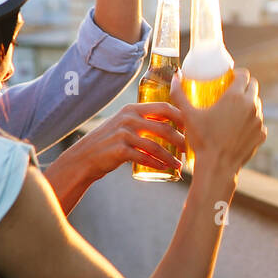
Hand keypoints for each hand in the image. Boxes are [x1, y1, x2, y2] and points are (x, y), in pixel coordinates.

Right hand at [60, 102, 184, 182]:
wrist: (84, 158)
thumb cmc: (109, 142)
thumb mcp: (124, 124)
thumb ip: (143, 121)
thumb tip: (170, 125)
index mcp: (133, 109)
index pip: (164, 108)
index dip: (181, 117)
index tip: (193, 127)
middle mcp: (129, 119)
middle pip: (164, 128)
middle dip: (181, 140)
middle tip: (190, 150)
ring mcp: (123, 134)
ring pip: (156, 146)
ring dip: (170, 157)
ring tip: (178, 166)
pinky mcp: (120, 150)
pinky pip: (145, 158)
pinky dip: (157, 164)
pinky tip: (165, 169)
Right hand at [168, 69, 265, 174]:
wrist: (217, 166)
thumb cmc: (202, 140)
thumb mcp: (188, 115)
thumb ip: (179, 95)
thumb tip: (174, 78)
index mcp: (236, 96)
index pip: (244, 75)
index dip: (238, 74)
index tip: (230, 77)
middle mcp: (251, 105)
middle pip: (253, 87)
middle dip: (244, 86)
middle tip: (231, 91)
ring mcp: (259, 120)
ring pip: (257, 105)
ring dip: (248, 104)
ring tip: (235, 109)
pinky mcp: (262, 134)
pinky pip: (259, 123)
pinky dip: (252, 122)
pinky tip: (241, 126)